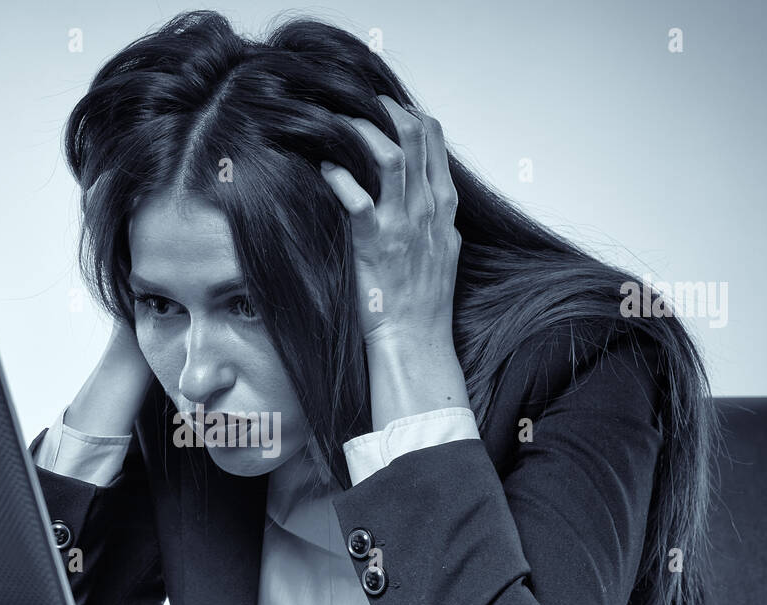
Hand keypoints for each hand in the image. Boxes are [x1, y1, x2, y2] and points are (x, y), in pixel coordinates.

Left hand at [319, 94, 461, 354]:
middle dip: (381, 109)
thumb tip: (416, 187)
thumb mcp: (441, 247)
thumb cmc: (420, 299)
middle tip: (350, 103)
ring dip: (360, 133)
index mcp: (442, 205)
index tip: (378, 103)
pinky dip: (339, 178)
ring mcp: (403, 226)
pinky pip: (358, 201)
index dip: (404, 110)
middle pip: (414, 134)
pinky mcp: (376, 246)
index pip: (433, 136)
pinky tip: (324, 169)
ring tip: (334, 125)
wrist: (416, 340)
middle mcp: (427, 208)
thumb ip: (432, 213)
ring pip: (391, 157)